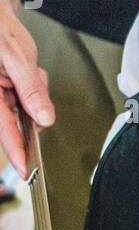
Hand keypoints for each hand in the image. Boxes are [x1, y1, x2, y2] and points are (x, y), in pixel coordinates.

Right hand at [0, 3, 53, 176]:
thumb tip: (44, 120)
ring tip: (27, 69)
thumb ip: (31, 91)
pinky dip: (35, 87)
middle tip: (32, 79)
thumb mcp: (18, 59)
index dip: (16, 151)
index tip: (26, 170)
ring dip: (34, 93)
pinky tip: (29, 70)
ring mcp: (1, 94)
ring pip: (28, 110)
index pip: (4, 130)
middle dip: (32, 105)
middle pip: (19, 120)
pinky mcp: (9, 90)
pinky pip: (30, 98)